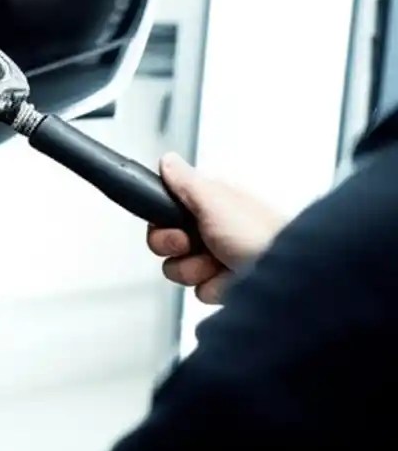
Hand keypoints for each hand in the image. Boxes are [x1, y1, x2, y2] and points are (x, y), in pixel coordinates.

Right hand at [149, 152, 286, 303]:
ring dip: (196, 270)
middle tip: (198, 245)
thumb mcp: (215, 202)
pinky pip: (199, 290)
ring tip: (222, 265)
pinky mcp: (224, 284)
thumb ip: (186, 182)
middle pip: (166, 243)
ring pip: (179, 269)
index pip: (165, 212)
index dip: (162, 224)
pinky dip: (213, 287)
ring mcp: (218, 258)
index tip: (176, 226)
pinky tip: (232, 280)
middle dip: (177, 249)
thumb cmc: (260, 236)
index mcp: (211, 204)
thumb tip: (167, 161)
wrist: (289, 277)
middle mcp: (213, 229)